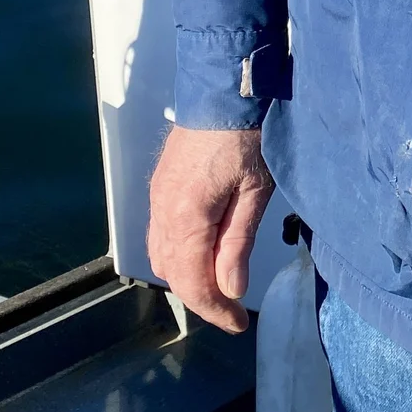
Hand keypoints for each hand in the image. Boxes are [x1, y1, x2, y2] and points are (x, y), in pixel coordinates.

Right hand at [148, 124, 274, 332]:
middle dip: (201, 298)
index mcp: (186, 217)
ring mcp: (157, 197)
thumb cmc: (246, 135)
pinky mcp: (161, 185)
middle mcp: (163, 211)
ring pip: (162, 255)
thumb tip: (230, 289)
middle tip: (231, 310)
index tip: (238, 324)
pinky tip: (202, 254)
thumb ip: (238, 242)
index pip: (194, 282)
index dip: (215, 309)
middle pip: (174, 273)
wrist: (223, 87)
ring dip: (187, 277)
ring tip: (219, 286)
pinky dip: (178, 255)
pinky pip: (160, 235)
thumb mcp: (254, 190)